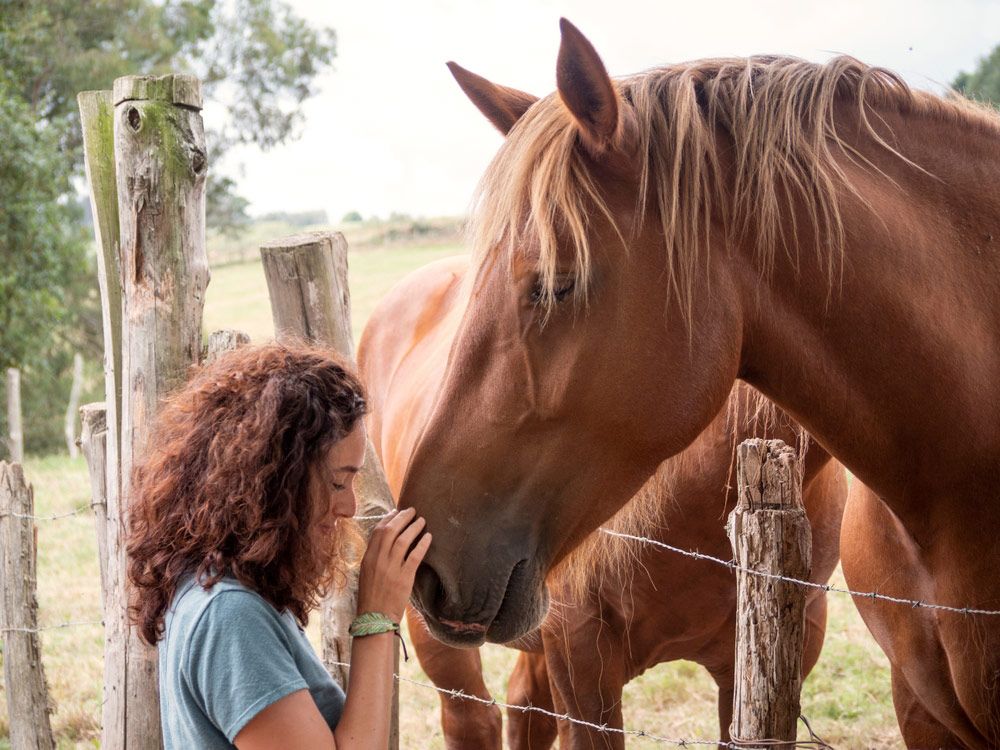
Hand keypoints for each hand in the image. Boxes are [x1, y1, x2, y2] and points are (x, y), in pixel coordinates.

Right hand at [356, 507, 431, 622]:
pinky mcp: (404, 578)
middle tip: (412, 510)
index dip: (388, 518)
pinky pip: (415, 555)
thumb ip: (375, 557)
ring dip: (414, 527)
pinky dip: (422, 544)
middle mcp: (378, 560)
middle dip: (402, 517)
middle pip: (391, 531)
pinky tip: (428, 536)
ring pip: (403, 540)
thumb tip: (385, 542)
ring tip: (422, 520)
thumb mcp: (367, 573)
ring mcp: (391, 568)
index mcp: (368, 558)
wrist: (375, 618)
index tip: (396, 511)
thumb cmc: (371, 597)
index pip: (377, 531)